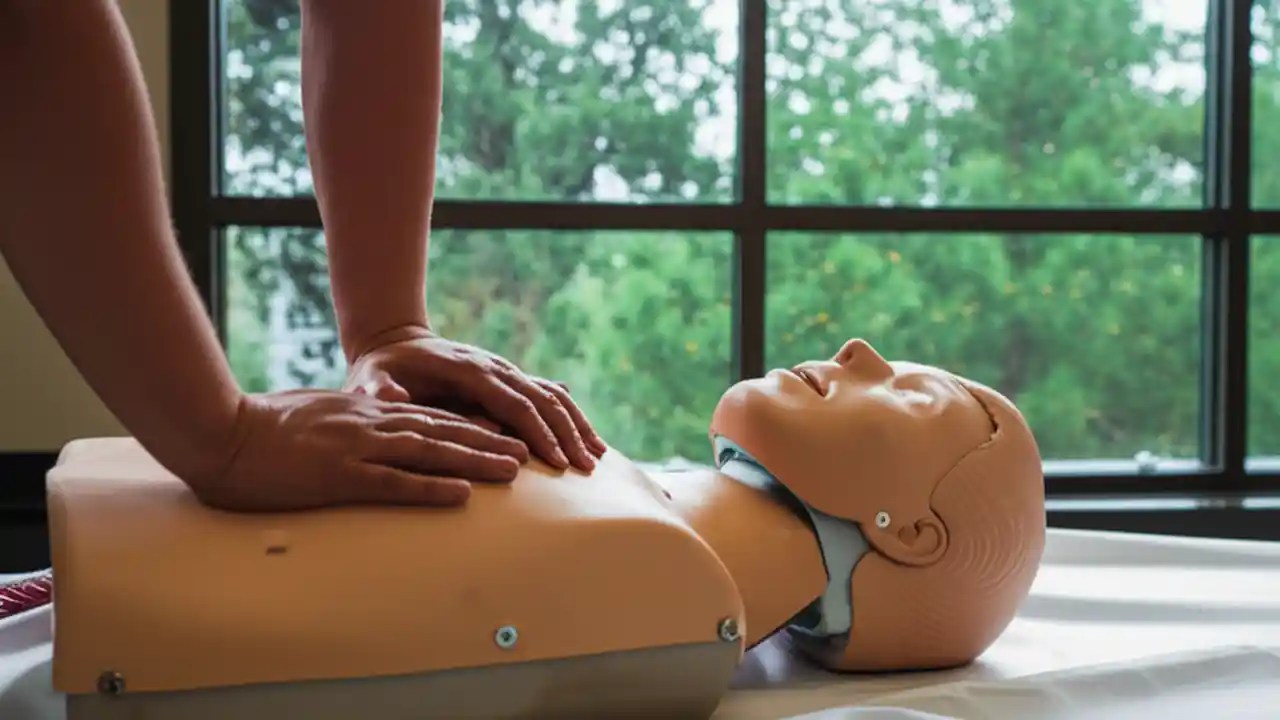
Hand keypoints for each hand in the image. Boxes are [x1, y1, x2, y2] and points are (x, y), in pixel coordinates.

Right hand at [185, 390, 528, 511]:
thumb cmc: (258, 426)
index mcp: (363, 411)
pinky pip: (394, 483)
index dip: (468, 425)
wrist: (220, 431)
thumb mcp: (312, 414)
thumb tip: (362, 431)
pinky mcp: (339, 475)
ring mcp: (357, 448)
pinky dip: (430, 488)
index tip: (500, 432)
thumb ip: (344, 421)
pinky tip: (461, 494)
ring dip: (474, 461)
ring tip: (511, 470)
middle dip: (486, 441)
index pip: (427, 417)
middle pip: (441, 431)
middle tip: (524, 453)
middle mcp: (369, 425)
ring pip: (430, 453)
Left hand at [345, 328, 605, 471]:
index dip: (537, 431)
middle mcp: (495, 367)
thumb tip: (390, 398)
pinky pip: (548, 396)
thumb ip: (377, 390)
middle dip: (567, 433)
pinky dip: (572, 417)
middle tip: (586, 469)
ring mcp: (505, 371)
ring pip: (553, 395)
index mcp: (468, 369)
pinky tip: (589, 440)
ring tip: (597, 458)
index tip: (555, 461)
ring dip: (577, 425)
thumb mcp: (369, 378)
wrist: (394, 344)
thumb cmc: (381, 369)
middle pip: (542, 399)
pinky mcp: (509, 380)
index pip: (513, 402)